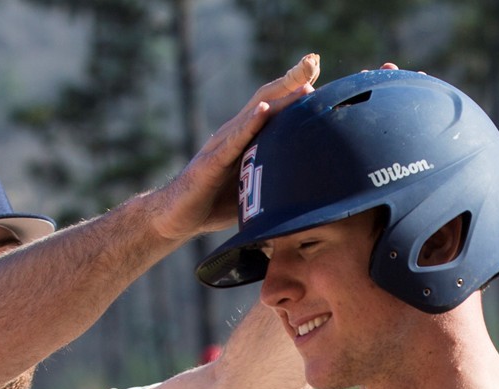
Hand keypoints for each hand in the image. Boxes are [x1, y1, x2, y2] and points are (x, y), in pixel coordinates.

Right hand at [149, 53, 319, 240]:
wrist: (177, 216)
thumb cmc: (217, 203)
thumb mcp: (255, 190)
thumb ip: (278, 181)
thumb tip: (311, 189)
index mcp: (248, 138)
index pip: (276, 107)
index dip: (296, 89)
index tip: (321, 69)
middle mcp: (236, 133)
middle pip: (268, 98)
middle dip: (292, 79)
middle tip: (314, 61)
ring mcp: (223, 144)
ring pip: (255, 113)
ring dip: (280, 97)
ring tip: (303, 82)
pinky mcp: (212, 161)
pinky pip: (233, 140)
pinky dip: (250, 124)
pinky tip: (264, 111)